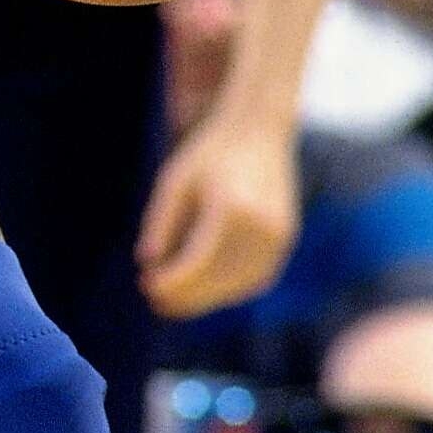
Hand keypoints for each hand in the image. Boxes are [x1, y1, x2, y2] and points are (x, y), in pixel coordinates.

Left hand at [138, 112, 302, 317]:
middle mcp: (261, 225)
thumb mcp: (174, 180)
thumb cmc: (210, 154)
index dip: (171, 280)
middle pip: (219, 278)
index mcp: (231, 207)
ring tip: (175, 300)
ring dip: (207, 298)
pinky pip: (257, 276)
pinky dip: (231, 288)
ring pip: (239, 283)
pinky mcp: (286, 238)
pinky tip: (206, 290)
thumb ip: (160, 221)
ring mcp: (279, 234)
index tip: (146, 286)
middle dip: (185, 295)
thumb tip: (147, 262)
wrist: (260, 131)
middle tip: (156, 301)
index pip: (198, 260)